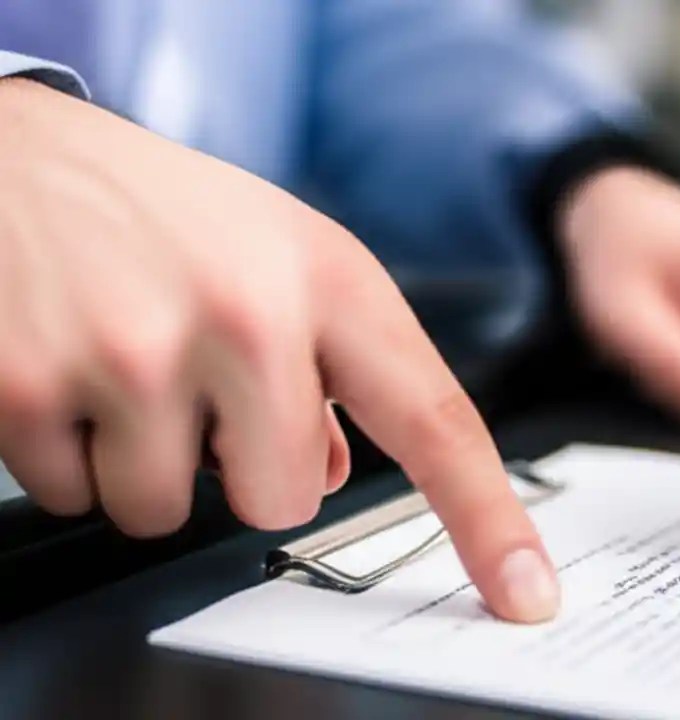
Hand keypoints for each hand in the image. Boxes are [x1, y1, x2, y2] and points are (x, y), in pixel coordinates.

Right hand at [0, 79, 557, 621]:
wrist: (17, 152)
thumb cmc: (165, 212)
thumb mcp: (284, 253)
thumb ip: (335, 360)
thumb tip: (333, 468)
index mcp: (328, 278)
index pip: (433, 420)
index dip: (486, 520)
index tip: (526, 593)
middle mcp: (245, 314)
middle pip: (287, 499)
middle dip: (245, 464)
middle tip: (202, 382)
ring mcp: (134, 352)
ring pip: (171, 511)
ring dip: (150, 462)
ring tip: (127, 364)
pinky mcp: (28, 387)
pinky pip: (77, 496)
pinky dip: (72, 454)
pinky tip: (69, 369)